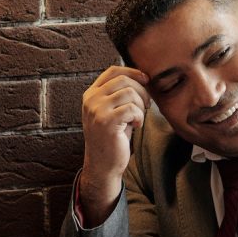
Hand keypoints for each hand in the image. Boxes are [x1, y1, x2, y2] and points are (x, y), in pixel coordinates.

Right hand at [79, 66, 150, 225]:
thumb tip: (143, 76)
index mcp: (91, 94)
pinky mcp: (106, 121)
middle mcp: (91, 100)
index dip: (132, 72)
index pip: (112, 71)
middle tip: (146, 105)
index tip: (146, 79)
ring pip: (129, 93)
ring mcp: (96, 110)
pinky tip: (136, 126)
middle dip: (141, 91)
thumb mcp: (112, 111)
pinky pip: (132, 108)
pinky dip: (140, 117)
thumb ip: (119, 94)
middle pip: (124, 80)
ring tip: (138, 118)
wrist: (103, 164)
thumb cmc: (112, 138)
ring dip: (141, 105)